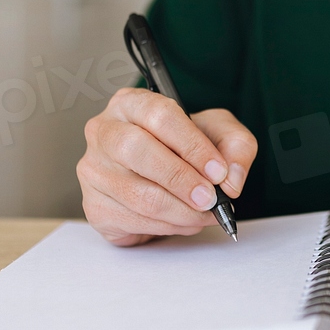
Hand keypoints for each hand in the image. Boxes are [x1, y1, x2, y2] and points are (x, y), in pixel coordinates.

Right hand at [77, 88, 257, 245]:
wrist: (163, 181)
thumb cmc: (184, 149)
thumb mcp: (219, 134)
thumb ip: (236, 145)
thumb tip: (231, 179)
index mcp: (132, 103)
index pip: (160, 116)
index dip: (192, 145)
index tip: (218, 170)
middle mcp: (104, 131)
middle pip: (138, 151)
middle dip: (182, 180)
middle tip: (210, 198)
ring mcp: (94, 170)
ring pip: (138, 194)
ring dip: (181, 211)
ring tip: (204, 214)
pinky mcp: (94, 206)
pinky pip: (134, 220)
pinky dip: (168, 227)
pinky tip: (184, 220)